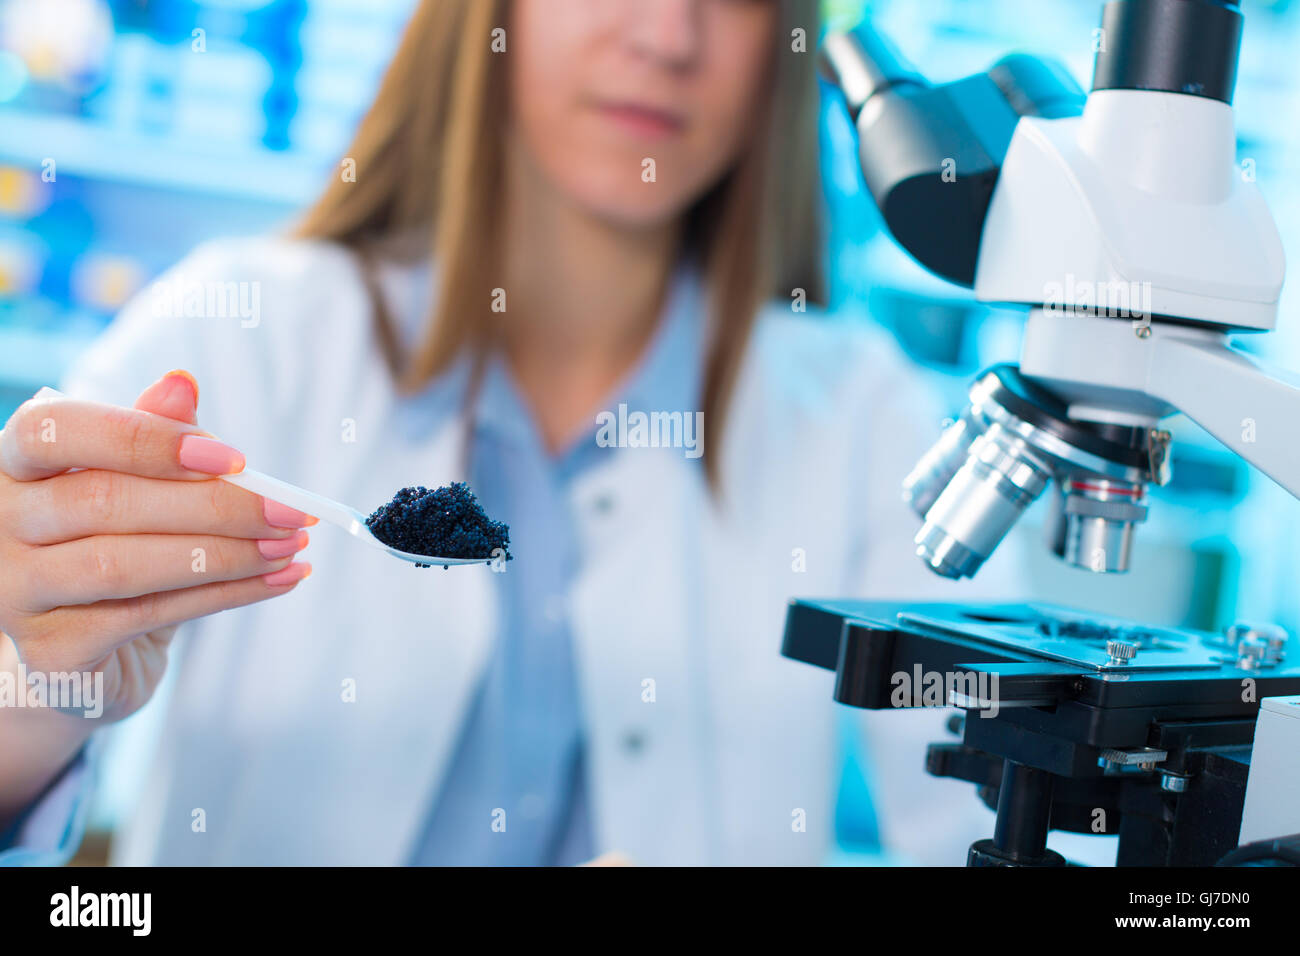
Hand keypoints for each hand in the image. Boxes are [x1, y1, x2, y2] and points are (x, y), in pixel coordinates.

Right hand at [0, 371, 312, 819]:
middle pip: (103, 502)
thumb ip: (150, 435)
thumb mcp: (130, 487)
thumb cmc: (111, 545)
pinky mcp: (53, 652)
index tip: (233, 457)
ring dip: (226, 554)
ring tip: (290, 545)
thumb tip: (182, 384)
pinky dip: (225, 596)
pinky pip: (149, 616)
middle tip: (290, 510)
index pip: (54, 432)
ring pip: (125, 565)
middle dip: (214, 505)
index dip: (143, 439)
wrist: (87, 652)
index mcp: (13, 466)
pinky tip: (279, 580)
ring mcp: (15, 594)